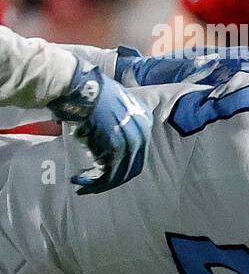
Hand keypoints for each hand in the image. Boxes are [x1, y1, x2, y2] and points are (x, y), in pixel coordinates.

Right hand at [47, 61, 152, 194]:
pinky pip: (108, 172)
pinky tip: (79, 181)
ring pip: (119, 173)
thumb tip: (108, 147)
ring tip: (82, 186)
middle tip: (93, 187)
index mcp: (145, 121)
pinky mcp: (115, 146)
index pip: (139, 154)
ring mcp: (130, 139)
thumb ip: (119, 125)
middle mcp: (142, 132)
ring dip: (99, 184)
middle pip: (132, 167)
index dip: (123, 168)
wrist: (82, 86)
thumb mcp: (116, 105)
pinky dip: (93, 181)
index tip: (106, 174)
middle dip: (112, 180)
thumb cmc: (91, 93)